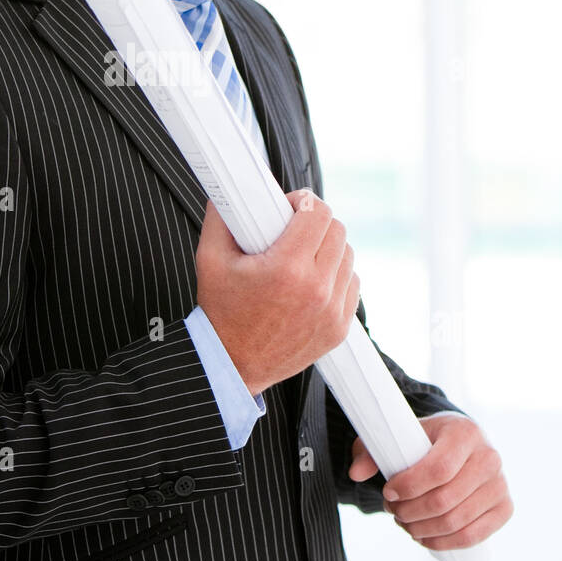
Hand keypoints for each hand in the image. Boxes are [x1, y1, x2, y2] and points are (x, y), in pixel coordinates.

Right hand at [195, 189, 360, 397]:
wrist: (232, 366)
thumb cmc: (222, 315)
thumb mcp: (209, 260)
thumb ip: (219, 218)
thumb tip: (225, 194)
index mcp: (287, 269)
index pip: (318, 213)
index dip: (303, 201)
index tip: (290, 207)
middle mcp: (316, 289)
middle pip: (337, 230)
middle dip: (315, 223)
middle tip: (294, 230)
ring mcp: (332, 311)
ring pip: (348, 256)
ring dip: (328, 249)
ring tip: (302, 256)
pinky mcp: (339, 328)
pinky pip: (351, 284)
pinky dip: (336, 277)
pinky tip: (312, 280)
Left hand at [348, 414, 512, 550]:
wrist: (459, 445)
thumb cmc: (425, 441)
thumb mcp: (398, 436)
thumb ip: (372, 451)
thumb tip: (355, 473)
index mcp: (465, 432)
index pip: (439, 468)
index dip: (409, 486)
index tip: (387, 491)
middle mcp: (489, 457)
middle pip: (445, 499)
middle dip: (410, 511)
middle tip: (392, 510)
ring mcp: (500, 485)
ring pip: (457, 521)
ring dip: (422, 529)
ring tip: (404, 522)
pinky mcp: (504, 508)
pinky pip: (473, 537)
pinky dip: (443, 542)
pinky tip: (424, 536)